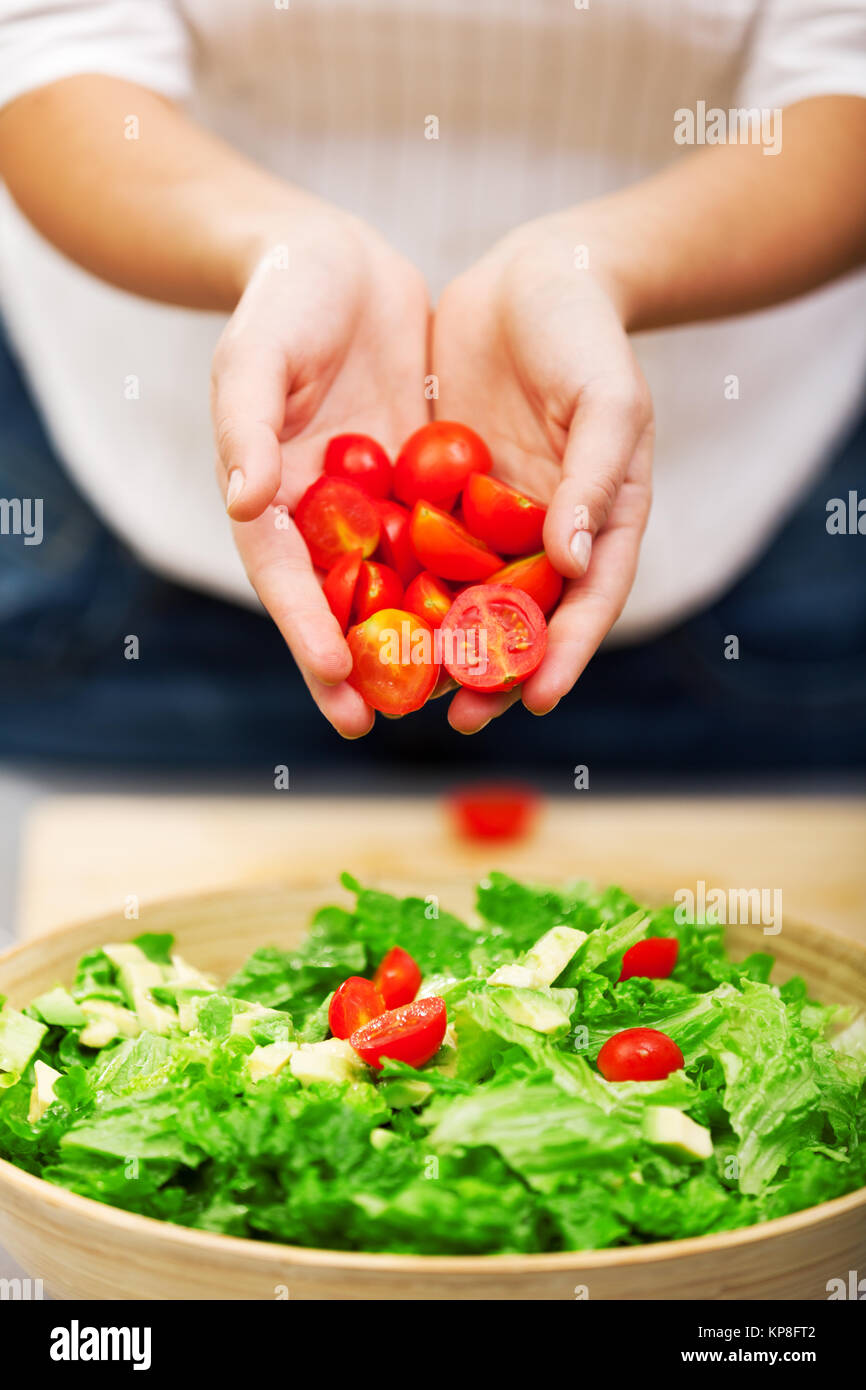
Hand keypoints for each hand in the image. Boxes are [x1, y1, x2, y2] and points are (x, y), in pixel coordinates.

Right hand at [211, 205, 428, 736]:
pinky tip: (491, 618)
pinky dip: (462, 580)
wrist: (338, 259)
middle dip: (352, 664)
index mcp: (270, 496)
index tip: (330, 673)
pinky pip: (445, 539)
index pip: (283, 575)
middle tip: (373, 724)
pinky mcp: (420, 483)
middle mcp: (323, 514)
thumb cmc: (282, 302)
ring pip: (395, 584)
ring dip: (413, 639)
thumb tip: (244, 501)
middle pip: (335, 602)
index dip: (303, 626)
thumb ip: (247, 426)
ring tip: (440, 695)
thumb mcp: (254, 355)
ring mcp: (374, 504)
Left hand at [433, 214, 652, 732]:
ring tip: (407, 694)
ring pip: (465, 596)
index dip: (563, 656)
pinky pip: (419, 548)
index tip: (534, 703)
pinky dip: (400, 584)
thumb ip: (592, 480)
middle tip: (459, 719)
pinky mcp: (444, 494)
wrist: (532, 277)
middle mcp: (546, 534)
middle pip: (521, 619)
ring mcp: (492, 518)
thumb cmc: (588, 336)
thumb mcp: (606, 401)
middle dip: (492, 671)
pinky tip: (366, 617)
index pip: (586, 605)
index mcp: (599, 524)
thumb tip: (571, 565)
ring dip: (440, 644)